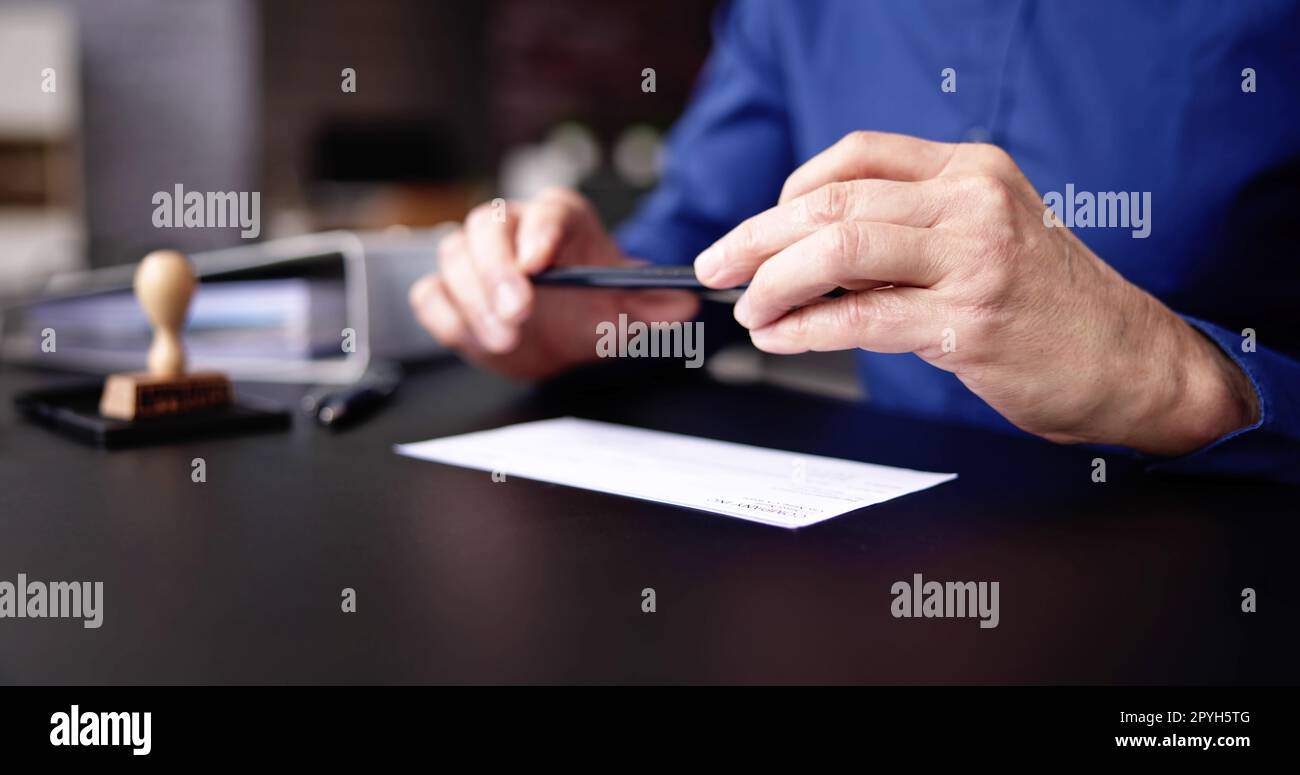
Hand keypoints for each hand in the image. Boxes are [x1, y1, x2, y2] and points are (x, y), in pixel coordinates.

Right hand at [410, 188, 697, 380]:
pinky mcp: (449, 292)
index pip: (546, 213)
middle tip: (518, 309)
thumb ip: (656, 305)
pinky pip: (431, 295)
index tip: (539, 262)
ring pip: (454, 259)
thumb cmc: (593, 308)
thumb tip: (684, 303)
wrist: (565, 336)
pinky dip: (447, 316)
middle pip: (486, 228)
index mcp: (559, 219)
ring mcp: (473, 258)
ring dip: (475, 300)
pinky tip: (473, 337)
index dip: (539, 234)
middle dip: (498, 269)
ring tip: (506, 337)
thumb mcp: (629, 310)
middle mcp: (510, 229)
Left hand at [695, 131, 1257, 454]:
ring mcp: (975, 260)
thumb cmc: (1045, 303)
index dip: (788, 192)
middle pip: (833, 201)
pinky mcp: (969, 322)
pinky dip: (805, 328)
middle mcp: (972, 203)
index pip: (856, 156)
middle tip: (716, 266)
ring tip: (748, 309)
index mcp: (971, 171)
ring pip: (839, 250)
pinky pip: (860, 318)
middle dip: (756, 238)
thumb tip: (803, 249)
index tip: (755, 230)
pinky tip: (781, 337)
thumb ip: (902, 233)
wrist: (1126, 360)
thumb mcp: (981, 237)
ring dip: (773, 284)